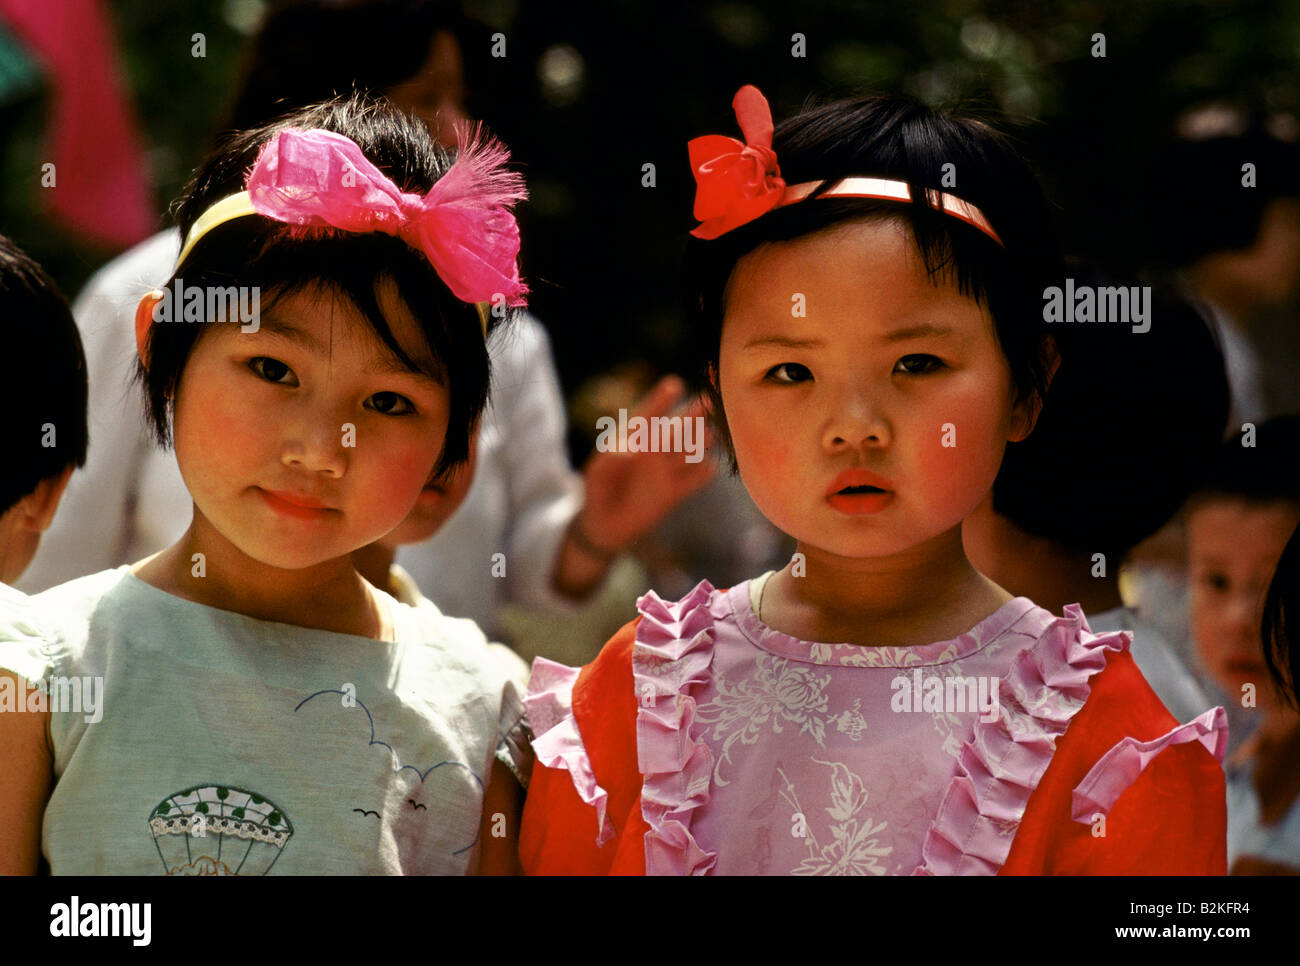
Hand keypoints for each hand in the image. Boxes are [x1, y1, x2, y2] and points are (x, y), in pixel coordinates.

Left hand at [576, 374, 716, 553]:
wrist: (604, 526)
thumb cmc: (597, 493)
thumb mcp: (597, 475)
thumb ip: (611, 461)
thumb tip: (635, 450)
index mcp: (633, 440)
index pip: (648, 416)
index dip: (661, 400)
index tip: (674, 384)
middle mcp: (654, 451)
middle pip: (677, 428)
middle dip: (693, 414)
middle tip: (710, 400)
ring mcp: (667, 470)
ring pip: (690, 449)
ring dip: (702, 439)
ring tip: (713, 430)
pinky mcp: (675, 492)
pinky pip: (695, 478)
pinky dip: (704, 472)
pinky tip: (711, 466)